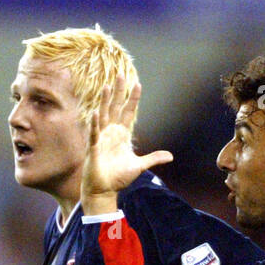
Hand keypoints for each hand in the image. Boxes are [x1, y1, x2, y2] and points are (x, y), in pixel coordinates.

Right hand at [81, 76, 172, 213]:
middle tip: (120, 74)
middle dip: (118, 92)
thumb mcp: (139, 166)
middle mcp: (111, 133)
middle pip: (115, 108)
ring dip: (105, 101)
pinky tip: (96, 112)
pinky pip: (94, 134)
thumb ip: (153, 158)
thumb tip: (170, 156)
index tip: (137, 84)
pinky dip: (95, 124)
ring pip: (104, 115)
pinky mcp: (94, 148)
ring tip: (106, 86)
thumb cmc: (118, 177)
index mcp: (121, 134)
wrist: (104, 190)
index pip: (128, 112)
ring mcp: (101, 139)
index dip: (132, 98)